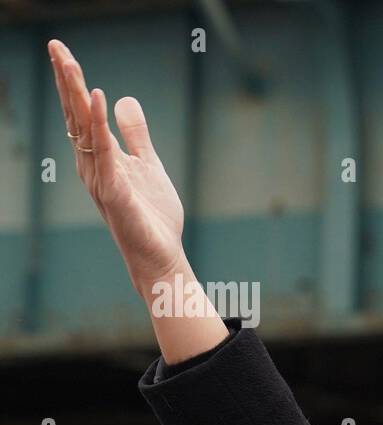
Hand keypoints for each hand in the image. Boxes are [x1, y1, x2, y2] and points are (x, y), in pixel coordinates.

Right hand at [47, 38, 186, 298]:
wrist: (160, 256)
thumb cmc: (151, 216)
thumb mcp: (148, 165)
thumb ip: (135, 135)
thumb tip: (123, 99)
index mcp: (99, 158)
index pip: (80, 113)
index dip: (70, 82)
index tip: (62, 51)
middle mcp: (92, 166)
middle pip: (75, 115)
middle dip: (65, 80)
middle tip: (55, 45)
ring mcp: (100, 178)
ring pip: (83, 129)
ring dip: (76, 95)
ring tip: (69, 62)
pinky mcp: (114, 191)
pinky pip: (105, 152)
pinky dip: (99, 124)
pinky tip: (97, 98)